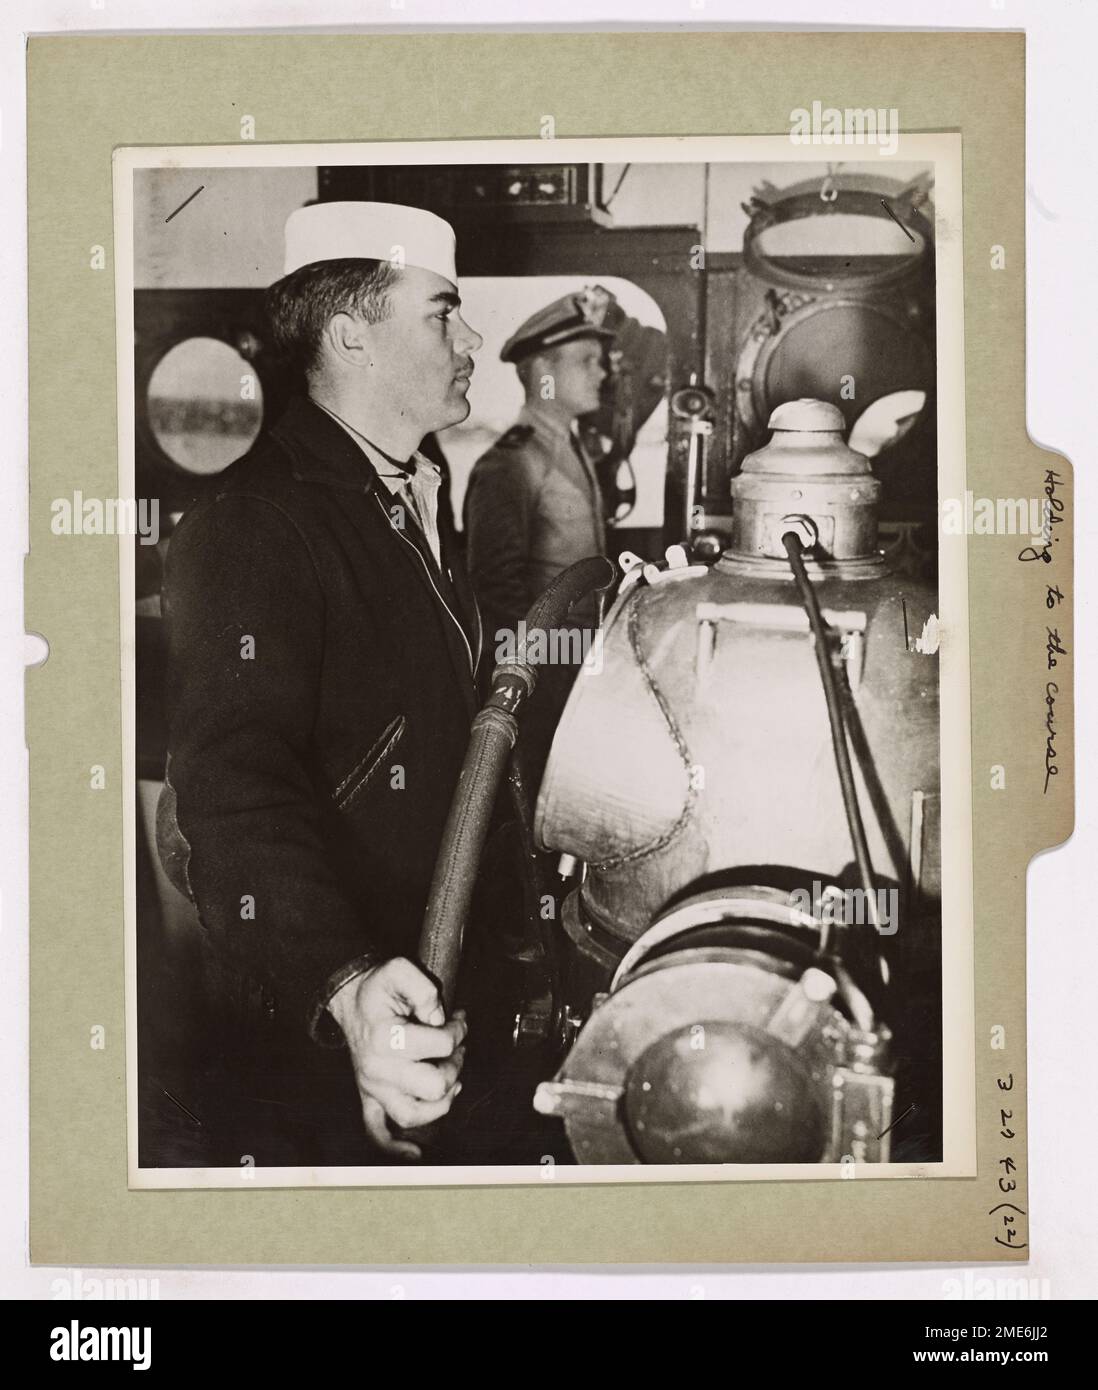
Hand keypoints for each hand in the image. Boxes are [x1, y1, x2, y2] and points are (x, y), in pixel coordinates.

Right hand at [327, 957, 466, 1159]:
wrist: (351, 1001)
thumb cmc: (378, 989)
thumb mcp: (398, 970)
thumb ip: (423, 988)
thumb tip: (439, 1017)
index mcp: (386, 1038)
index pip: (441, 1044)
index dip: (458, 1029)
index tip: (458, 1019)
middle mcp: (377, 1069)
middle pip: (434, 1085)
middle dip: (454, 1066)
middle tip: (456, 1049)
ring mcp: (372, 1087)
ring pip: (413, 1115)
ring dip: (440, 1102)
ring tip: (451, 1081)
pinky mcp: (368, 1097)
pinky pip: (376, 1131)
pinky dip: (394, 1146)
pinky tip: (414, 1153)